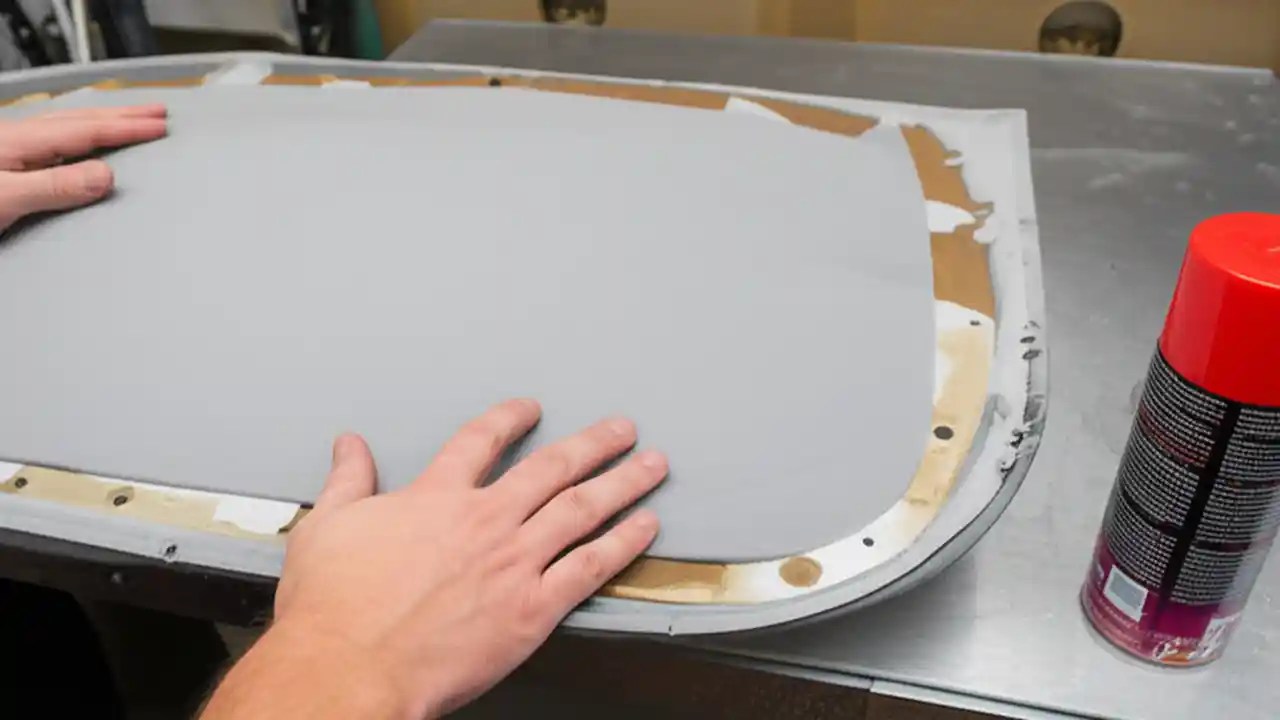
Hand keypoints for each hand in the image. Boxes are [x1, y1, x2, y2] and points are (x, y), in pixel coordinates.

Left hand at [0, 104, 166, 231]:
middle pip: (81, 120)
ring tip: (130, 119)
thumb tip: (106, 176)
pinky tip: (86, 140)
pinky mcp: (5, 161)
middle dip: (123, 116)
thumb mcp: (8, 197)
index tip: (158, 127)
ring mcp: (10, 146)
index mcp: (20, 141)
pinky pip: (57, 138)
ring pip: (69, 125)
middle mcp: (17, 138)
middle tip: (157, 112)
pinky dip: (84, 133)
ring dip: (105, 121)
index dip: (125, 128)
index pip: (86, 131)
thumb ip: (55, 186)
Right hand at [204, 399, 666, 718]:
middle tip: (622, 430)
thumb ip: (347, 480)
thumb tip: (349, 446)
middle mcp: (485, 521)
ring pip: (582, 509)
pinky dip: (623, 544)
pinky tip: (645, 528)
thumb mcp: (327, 526)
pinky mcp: (532, 610)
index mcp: (437, 497)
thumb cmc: (334, 609)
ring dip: (624, 482)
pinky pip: (590, 568)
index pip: (483, 440)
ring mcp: (513, 563)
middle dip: (594, 443)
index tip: (531, 409)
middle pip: (553, 467)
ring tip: (652, 465)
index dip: (511, 418)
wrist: (349, 668)